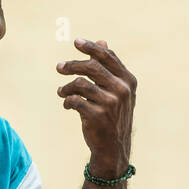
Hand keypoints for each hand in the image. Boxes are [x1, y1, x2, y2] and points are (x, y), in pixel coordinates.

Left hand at [56, 38, 135, 176]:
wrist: (113, 146)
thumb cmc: (112, 115)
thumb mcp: (115, 90)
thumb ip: (108, 68)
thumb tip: (101, 41)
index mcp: (128, 80)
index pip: (108, 57)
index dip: (91, 47)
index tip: (76, 42)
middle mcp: (122, 90)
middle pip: (92, 67)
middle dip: (72, 65)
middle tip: (59, 67)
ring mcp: (111, 103)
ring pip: (80, 84)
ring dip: (67, 87)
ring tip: (61, 92)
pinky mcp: (98, 115)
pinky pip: (75, 100)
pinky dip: (67, 101)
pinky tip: (67, 104)